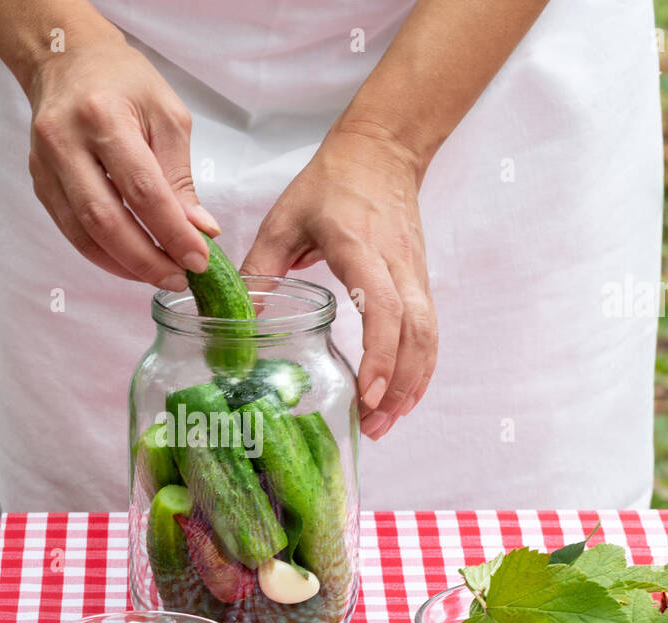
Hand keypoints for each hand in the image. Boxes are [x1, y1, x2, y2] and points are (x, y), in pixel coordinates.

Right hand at [27, 35, 218, 288]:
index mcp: (103, 117)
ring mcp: (45, 166)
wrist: (66, 59)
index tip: (199, 259)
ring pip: (83, 234)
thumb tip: (199, 230)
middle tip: (179, 277)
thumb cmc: (123, 81)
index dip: (173, 233)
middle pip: (106, 220)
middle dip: (147, 259)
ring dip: (124, 264)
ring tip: (160, 275)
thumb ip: (181, 177)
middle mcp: (65, 142)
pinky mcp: (40, 183)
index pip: (143, 191)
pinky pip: (71, 231)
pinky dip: (103, 254)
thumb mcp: (168, 116)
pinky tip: (131, 261)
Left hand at [242, 126, 437, 440]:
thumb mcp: (283, 220)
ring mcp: (415, 274)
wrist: (382, 152)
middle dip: (396, 385)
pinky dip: (419, 370)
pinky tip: (400, 399)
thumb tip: (238, 324)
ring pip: (427, 337)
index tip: (366, 391)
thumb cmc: (330, 184)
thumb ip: (260, 270)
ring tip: (383, 424)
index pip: (382, 305)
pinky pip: (428, 332)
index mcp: (359, 247)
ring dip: (409, 384)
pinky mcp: (420, 282)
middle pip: (413, 332)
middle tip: (371, 426)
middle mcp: (396, 264)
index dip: (379, 352)